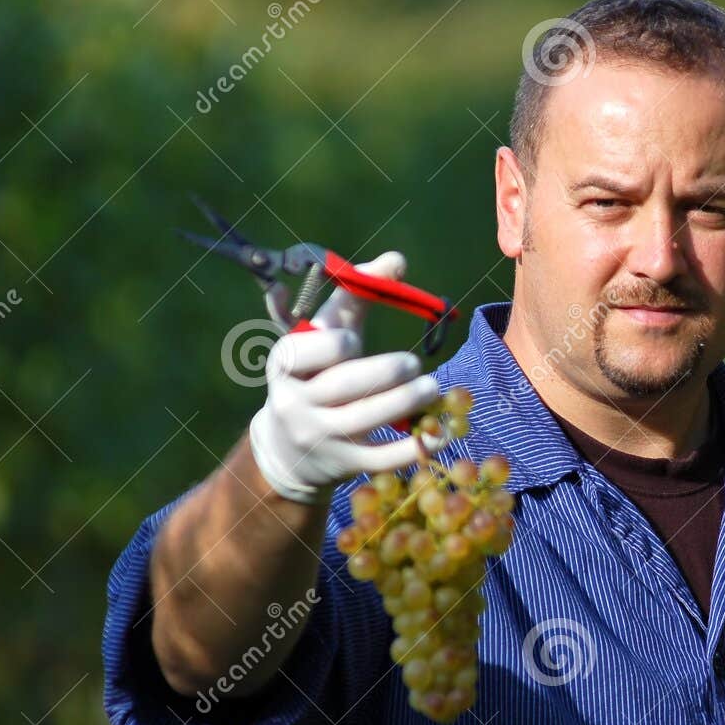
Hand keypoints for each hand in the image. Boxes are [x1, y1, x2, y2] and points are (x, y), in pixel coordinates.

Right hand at [248, 251, 441, 503]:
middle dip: (388, 372)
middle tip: (414, 365)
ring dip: (407, 402)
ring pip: (366, 419)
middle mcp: (294, 401)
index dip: (338, 343)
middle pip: (345, 385)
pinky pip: (382, 458)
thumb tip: (397, 259)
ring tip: (434, 388)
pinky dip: (415, 446)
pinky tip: (440, 433)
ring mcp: (318, 437)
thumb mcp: (324, 336)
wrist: (289, 448)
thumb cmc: (317, 375)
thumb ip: (355, 296)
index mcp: (285, 363)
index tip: (355, 340)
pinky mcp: (342, 465)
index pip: (309, 350)